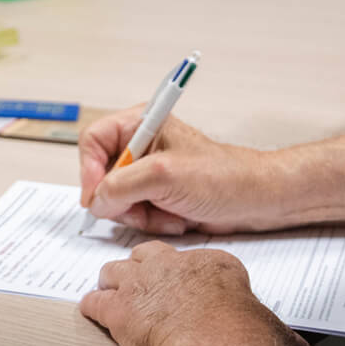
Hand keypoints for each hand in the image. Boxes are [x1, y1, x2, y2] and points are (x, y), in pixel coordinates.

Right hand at [78, 107, 260, 234]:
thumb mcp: (165, 175)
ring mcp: (148, 174)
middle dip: (121, 199)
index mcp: (141, 123)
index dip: (89, 170)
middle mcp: (141, 146)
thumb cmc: (222, 176)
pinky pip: (135, 214)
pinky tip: (177, 218)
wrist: (255, 200)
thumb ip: (122, 185)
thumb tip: (96, 201)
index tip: (96, 196)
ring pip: (117, 200)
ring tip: (169, 212)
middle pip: (102, 176)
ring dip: (140, 214)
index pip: (93, 141)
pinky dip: (152, 222)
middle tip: (141, 207)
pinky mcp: (157, 196)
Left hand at [80, 242, 315, 345]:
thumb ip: (285, 339)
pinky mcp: (119, 310)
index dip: (188, 278)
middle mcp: (177, 266)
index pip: (197, 263)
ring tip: (111, 292)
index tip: (187, 290)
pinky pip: (97, 301)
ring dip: (114, 284)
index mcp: (218, 266)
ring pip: (117, 271)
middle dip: (145, 270)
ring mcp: (144, 284)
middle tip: (143, 285)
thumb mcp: (280, 339)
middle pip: (151, 256)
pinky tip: (92, 312)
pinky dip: (93, 308)